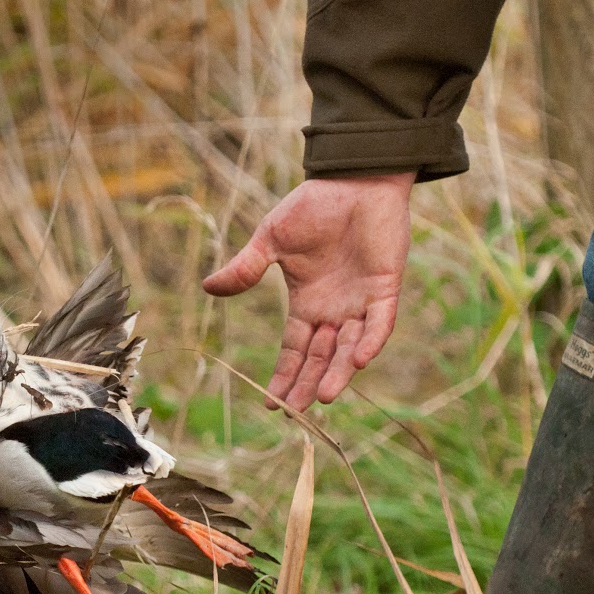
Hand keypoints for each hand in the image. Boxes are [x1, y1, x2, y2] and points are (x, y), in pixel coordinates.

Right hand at [203, 173, 413, 409]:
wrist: (354, 178)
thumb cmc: (314, 206)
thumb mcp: (271, 240)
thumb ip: (246, 268)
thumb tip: (207, 288)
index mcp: (307, 303)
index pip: (295, 350)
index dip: (284, 376)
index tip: (272, 404)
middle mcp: (334, 310)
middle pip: (320, 358)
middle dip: (308, 385)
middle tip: (296, 415)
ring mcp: (360, 301)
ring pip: (349, 348)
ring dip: (338, 372)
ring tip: (324, 397)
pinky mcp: (385, 288)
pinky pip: (380, 323)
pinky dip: (370, 341)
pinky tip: (358, 360)